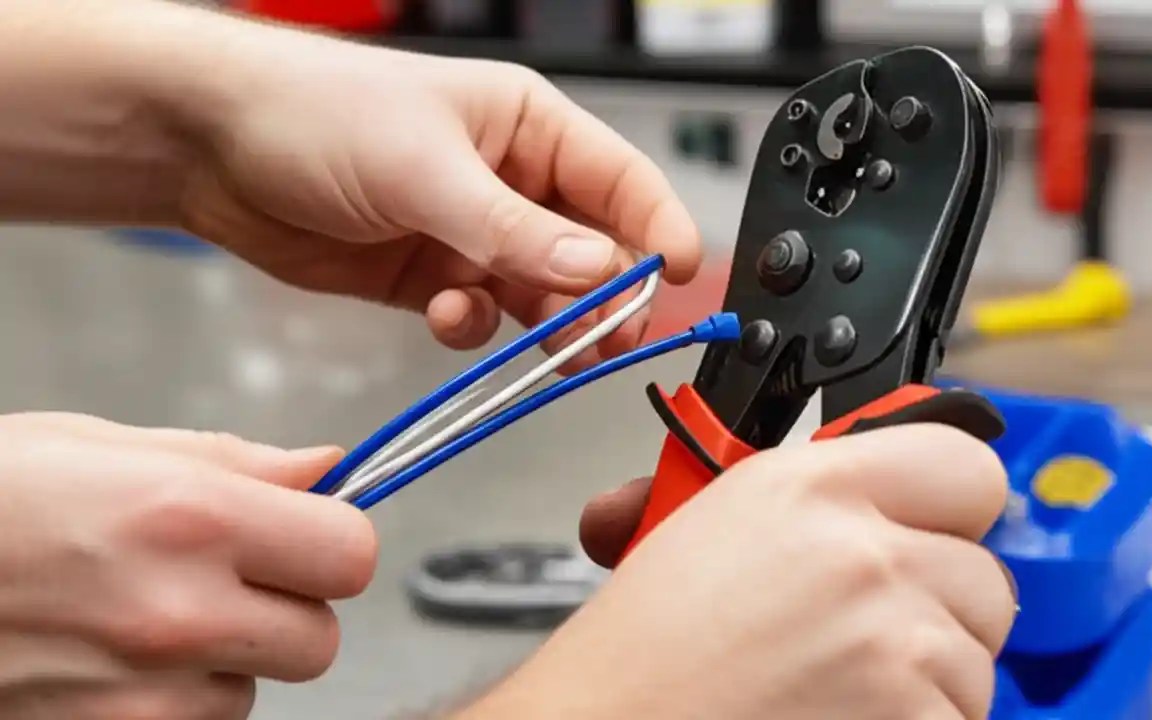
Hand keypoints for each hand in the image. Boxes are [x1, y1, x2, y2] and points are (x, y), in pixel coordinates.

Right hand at [0, 413, 376, 719]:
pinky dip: (176, 702)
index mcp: (192, 516)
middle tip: (228, 578)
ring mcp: (144, 696)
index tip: (306, 535)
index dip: (333, 543)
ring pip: (256, 690)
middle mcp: (179, 613)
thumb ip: (235, 463)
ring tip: (143, 617)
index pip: (351, 555)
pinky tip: (115, 661)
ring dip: (226, 660)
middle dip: (290, 609)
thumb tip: (327, 468)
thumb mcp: (105, 447)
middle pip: (320, 638)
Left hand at [176, 19, 700, 367]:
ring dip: (543, 321)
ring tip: (544, 343)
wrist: (211, 147)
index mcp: (527, 127)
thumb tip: (598, 269)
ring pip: (541, 292)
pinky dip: (475, 328)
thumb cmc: (316, 113)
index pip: (622, 180)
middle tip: (611, 337)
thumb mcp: (426, 169)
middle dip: (604, 294)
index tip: (680, 277)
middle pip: (591, 248)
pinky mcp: (430, 276)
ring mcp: (470, 232)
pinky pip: (481, 315)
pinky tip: (448, 316)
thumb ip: (513, 230)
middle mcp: (510, 180)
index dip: (658, 229)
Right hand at [483, 425, 1015, 718]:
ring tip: (834, 686)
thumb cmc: (641, 652)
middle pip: (985, 577)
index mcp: (811, 488)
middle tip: (867, 630)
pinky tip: (838, 719)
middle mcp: (865, 557)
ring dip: (924, 680)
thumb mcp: (703, 520)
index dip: (949, 508)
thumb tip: (851, 455)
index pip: (967, 467)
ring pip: (974, 662)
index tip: (930, 529)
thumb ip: (797, 484)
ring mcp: (899, 649)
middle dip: (938, 608)